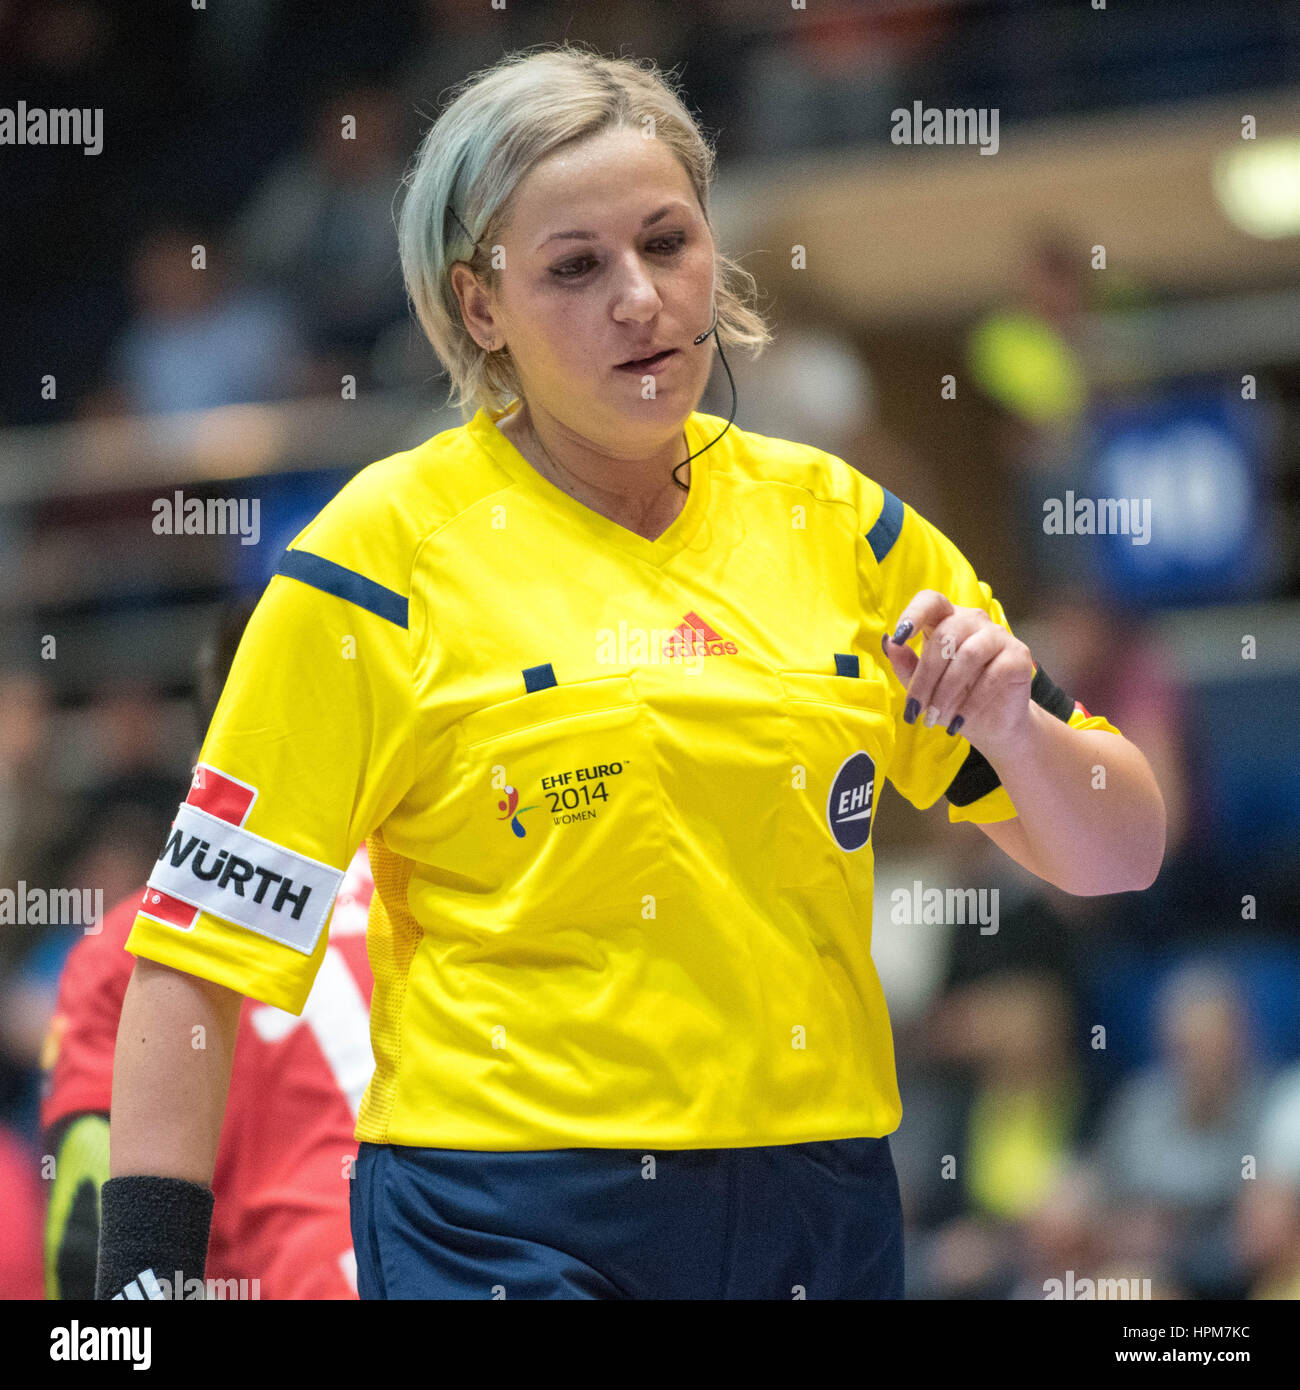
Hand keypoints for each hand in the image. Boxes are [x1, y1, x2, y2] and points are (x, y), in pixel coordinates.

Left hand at [880, 590, 1033, 757]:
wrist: (988, 722)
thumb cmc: (950, 697)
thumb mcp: (921, 684)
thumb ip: (905, 663)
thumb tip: (889, 642)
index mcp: (945, 619)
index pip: (930, 601)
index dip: (913, 614)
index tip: (899, 638)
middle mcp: (973, 620)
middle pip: (945, 636)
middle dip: (925, 678)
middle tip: (915, 709)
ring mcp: (998, 635)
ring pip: (968, 655)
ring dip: (946, 691)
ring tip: (934, 717)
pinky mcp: (1019, 656)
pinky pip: (992, 675)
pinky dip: (971, 702)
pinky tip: (958, 721)